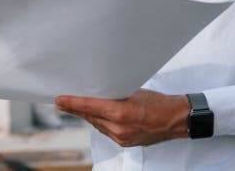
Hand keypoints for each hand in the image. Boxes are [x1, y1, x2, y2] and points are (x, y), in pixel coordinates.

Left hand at [55, 89, 189, 146]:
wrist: (176, 120)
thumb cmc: (158, 102)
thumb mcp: (133, 91)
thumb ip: (113, 94)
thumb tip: (96, 92)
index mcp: (121, 112)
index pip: (89, 106)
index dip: (71, 103)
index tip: (58, 100)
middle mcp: (119, 128)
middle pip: (90, 117)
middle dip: (76, 109)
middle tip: (62, 101)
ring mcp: (122, 138)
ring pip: (97, 125)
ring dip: (88, 116)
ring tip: (77, 106)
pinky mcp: (125, 143)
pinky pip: (106, 131)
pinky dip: (100, 122)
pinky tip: (96, 116)